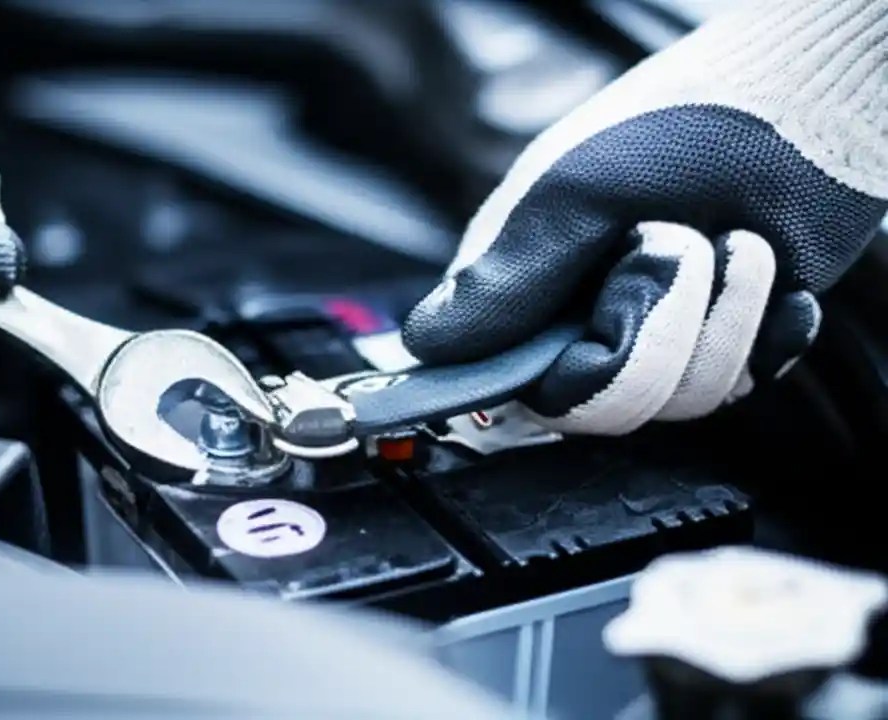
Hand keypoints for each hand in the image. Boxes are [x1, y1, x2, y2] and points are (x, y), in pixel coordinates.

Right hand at [403, 0, 887, 434]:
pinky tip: (765, 272)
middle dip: (656, 329)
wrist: (800, 104)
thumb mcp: (570, 195)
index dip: (557, 373)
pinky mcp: (728, 343)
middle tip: (669, 243)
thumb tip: (423, 343)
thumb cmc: (673, 128)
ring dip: (723, 310)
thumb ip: (502, 278)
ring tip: (728, 238)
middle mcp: (584, 321)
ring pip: (684, 398)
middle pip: (609, 404)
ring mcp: (660, 336)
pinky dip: (768, 327)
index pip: (513, 383)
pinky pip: (748, 380)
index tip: (589, 325)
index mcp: (522, 288)